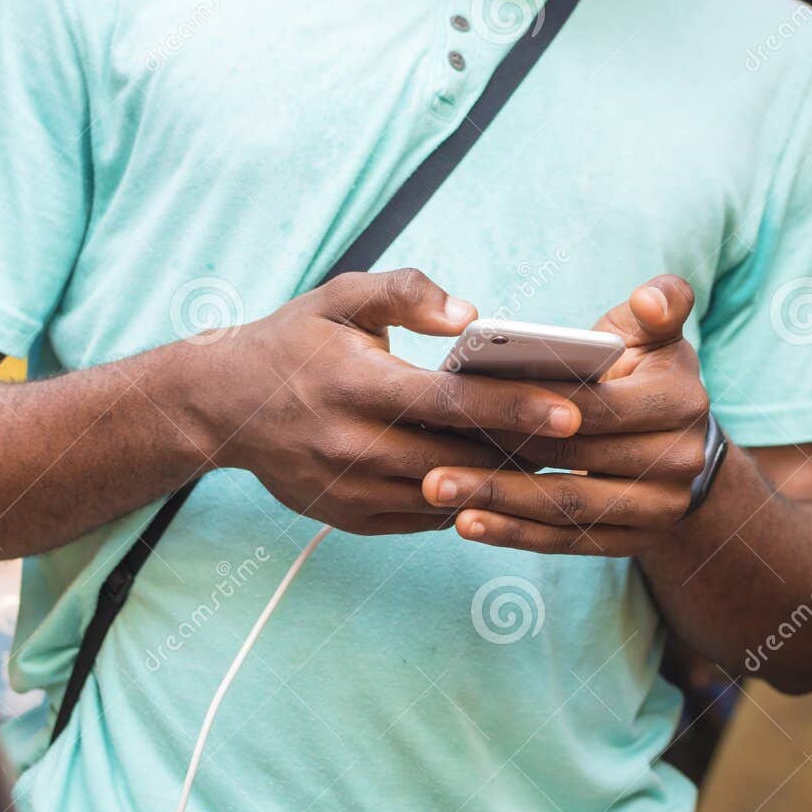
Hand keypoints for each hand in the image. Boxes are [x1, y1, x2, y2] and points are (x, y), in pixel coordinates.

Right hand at [203, 269, 582, 535]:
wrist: (221, 407)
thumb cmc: (295, 341)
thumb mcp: (341, 297)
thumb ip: (407, 291)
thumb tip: (471, 314)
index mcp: (359, 388)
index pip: (454, 404)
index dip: (518, 407)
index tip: (574, 409)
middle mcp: (356, 448)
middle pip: (465, 458)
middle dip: (529, 450)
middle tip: (590, 440)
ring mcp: (354, 492)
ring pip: (453, 495)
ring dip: (507, 480)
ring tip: (561, 460)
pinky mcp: (355, 520)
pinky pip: (432, 518)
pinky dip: (471, 500)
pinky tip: (506, 480)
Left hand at [421, 275, 709, 555]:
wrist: (675, 445)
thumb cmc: (644, 372)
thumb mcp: (655, 332)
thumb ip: (660, 301)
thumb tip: (648, 301)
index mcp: (682, 401)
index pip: (597, 405)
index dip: (533, 405)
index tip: (471, 403)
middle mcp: (679, 461)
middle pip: (576, 460)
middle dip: (501, 457)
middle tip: (431, 456)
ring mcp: (660, 509)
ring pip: (567, 508)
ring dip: (497, 502)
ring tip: (438, 490)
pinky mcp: (634, 542)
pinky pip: (567, 541)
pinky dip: (515, 534)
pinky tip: (466, 523)